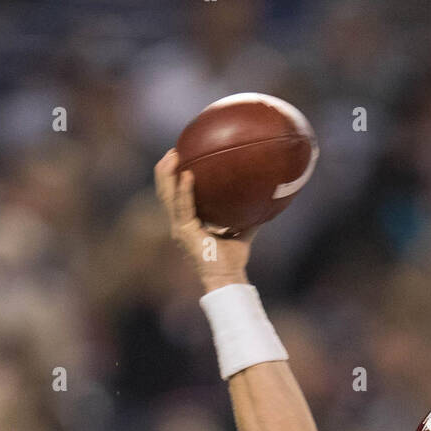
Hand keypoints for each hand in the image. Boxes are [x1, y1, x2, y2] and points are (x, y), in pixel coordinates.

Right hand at [154, 149, 256, 293]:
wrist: (227, 280)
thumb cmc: (233, 262)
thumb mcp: (242, 233)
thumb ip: (247, 218)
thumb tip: (264, 202)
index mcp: (189, 224)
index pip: (176, 197)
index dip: (174, 178)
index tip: (180, 158)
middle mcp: (180, 225)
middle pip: (165, 193)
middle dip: (165, 171)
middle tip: (173, 150)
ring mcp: (180, 229)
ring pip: (167, 197)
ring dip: (167, 175)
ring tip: (172, 155)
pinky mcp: (184, 233)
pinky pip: (182, 208)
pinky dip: (184, 191)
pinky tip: (187, 175)